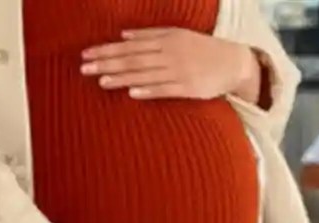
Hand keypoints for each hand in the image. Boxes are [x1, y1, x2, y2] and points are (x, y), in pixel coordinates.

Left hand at [80, 28, 261, 102]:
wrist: (234, 62)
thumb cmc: (202, 48)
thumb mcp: (177, 34)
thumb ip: (150, 34)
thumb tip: (123, 35)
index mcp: (166, 39)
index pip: (130, 45)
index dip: (107, 50)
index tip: (87, 54)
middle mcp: (170, 54)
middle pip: (133, 59)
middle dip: (107, 63)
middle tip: (84, 68)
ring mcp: (179, 71)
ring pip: (145, 74)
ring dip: (122, 78)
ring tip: (101, 81)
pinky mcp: (188, 89)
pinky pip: (165, 90)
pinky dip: (148, 90)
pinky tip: (131, 93)